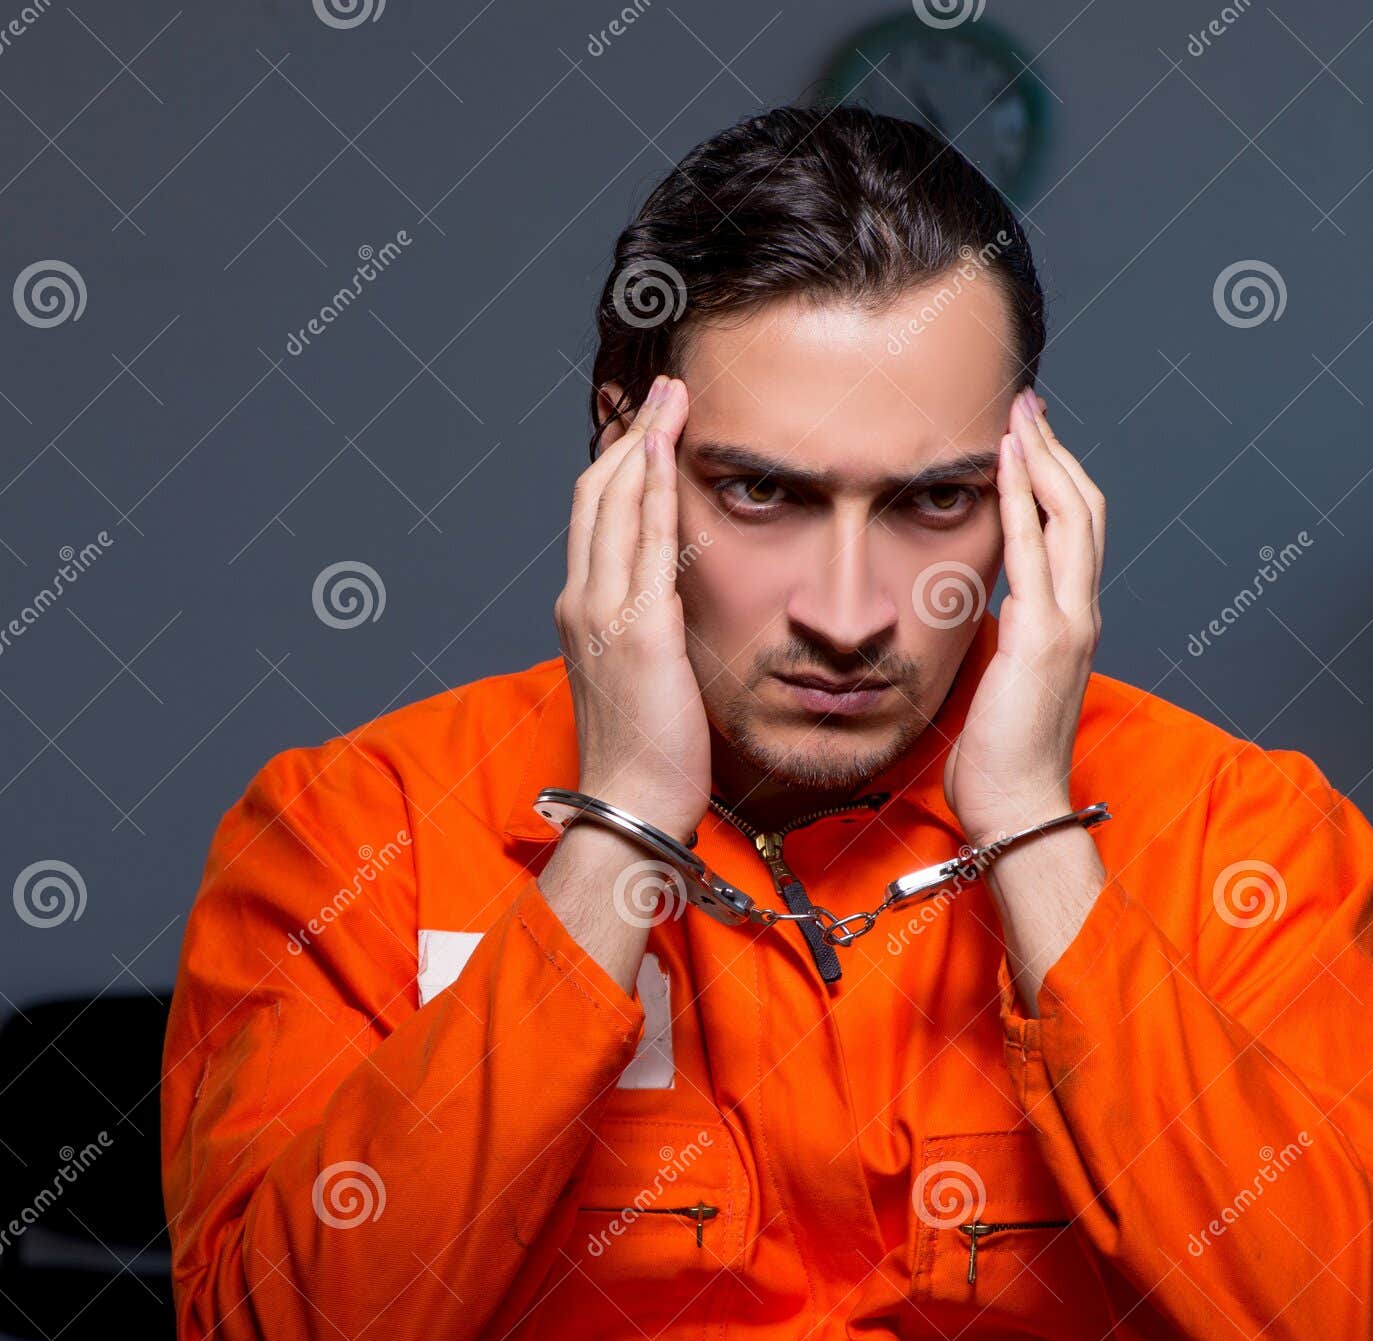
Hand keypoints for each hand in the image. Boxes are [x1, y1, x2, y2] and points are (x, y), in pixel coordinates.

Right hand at [554, 375, 709, 844]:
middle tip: (664, 389)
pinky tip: (668, 449)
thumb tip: (672, 603)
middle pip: (598, 493)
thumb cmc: (644, 752)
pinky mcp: (639, 629)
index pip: (594, 517)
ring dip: (646, 441)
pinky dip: (654, 488)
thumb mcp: (638, 678)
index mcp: (581, 612)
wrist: (632, 803)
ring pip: (616, 502)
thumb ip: (645, 630)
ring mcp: (604, 612)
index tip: (646, 425)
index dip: (618, 463)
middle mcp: (582, 601)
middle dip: (632, 433)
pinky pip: (646, 541)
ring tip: (673, 396)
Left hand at [943, 388, 1105, 845]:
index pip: (1073, 535)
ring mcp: (1069, 622)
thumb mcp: (1004, 684)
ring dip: (1042, 459)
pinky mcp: (1043, 636)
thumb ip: (1004, 642)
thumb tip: (983, 615)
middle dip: (1054, 452)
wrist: (1018, 808)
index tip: (1030, 441)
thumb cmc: (1003, 758)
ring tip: (1020, 415)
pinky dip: (1020, 498)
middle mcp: (1081, 614)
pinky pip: (1032, 549)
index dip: (1055, 482)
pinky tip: (1005, 462)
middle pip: (1081, 510)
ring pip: (1068, 517)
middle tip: (1028, 406)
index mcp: (1072, 625)